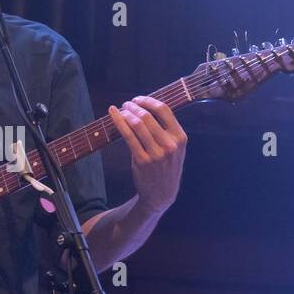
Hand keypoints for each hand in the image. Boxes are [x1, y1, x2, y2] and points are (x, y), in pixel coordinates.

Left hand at [107, 96, 187, 213]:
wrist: (162, 193)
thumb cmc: (166, 166)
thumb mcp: (175, 148)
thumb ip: (166, 129)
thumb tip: (146, 107)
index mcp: (180, 137)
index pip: (164, 110)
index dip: (148, 101)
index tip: (138, 99)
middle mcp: (170, 144)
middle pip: (148, 116)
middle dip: (133, 106)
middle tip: (126, 104)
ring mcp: (156, 154)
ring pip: (137, 125)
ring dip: (125, 113)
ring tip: (120, 110)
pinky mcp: (142, 161)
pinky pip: (128, 136)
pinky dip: (118, 123)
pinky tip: (113, 115)